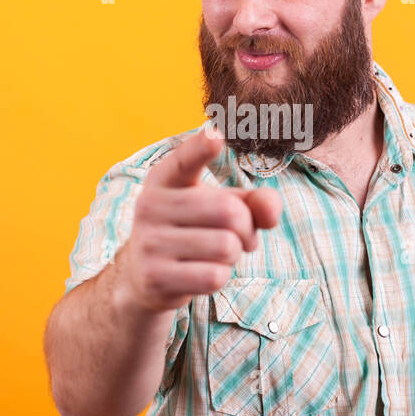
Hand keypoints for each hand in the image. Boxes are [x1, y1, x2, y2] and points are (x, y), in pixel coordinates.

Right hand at [113, 124, 282, 314]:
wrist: (144, 278)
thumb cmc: (193, 232)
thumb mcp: (221, 209)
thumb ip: (254, 202)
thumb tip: (271, 210)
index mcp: (165, 179)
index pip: (184, 160)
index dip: (201, 148)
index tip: (214, 136)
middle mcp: (150, 205)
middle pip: (230, 212)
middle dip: (246, 229)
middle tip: (235, 237)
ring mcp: (149, 242)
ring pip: (226, 247)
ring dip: (233, 256)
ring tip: (215, 256)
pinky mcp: (154, 277)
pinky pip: (214, 276)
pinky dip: (220, 277)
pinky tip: (202, 274)